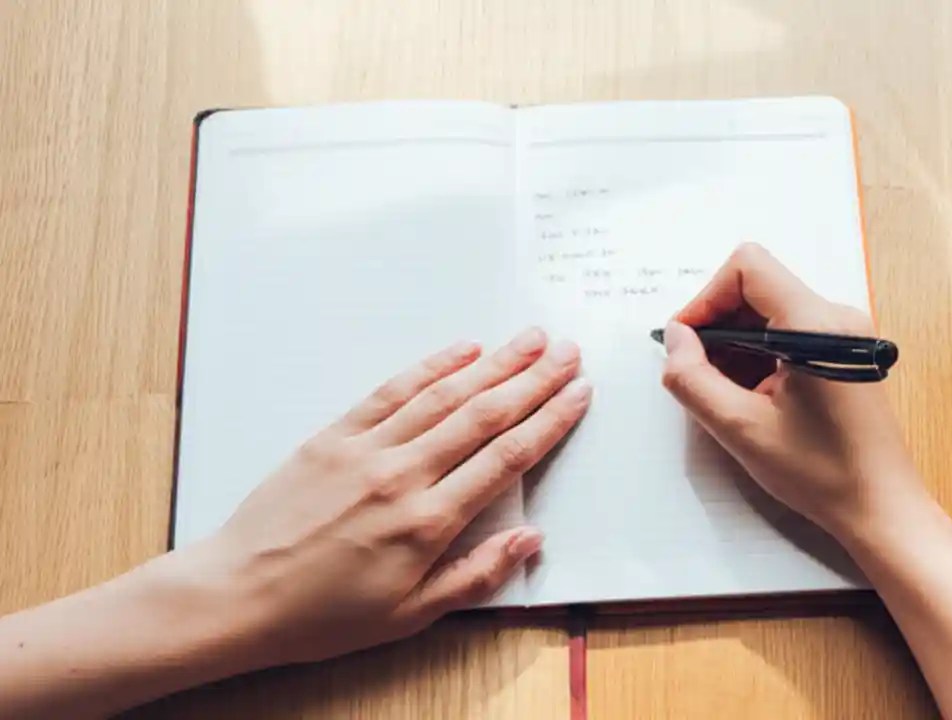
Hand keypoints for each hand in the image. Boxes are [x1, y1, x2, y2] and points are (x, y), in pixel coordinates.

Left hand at [190, 328, 589, 667]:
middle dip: (533, 380)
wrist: (238, 595)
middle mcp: (402, 476)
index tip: (578, 394)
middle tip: (568, 351)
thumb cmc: (323, 615)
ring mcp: (366, 450)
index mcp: (427, 523)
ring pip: (443, 395)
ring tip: (529, 340)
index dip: (549, 421)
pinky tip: (462, 349)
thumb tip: (530, 539)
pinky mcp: (334, 436)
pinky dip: (430, 366)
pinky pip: (391, 392)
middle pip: (483, 416)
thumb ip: (476, 575)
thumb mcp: (409, 615)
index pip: (506, 459)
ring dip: (493, 363)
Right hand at [660, 243, 927, 545]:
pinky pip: (789, 332)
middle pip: (757, 287)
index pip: (747, 267)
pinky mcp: (844, 353)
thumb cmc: (821, 473)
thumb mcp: (740, 428)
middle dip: (718, 325)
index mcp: (815, 325)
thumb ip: (693, 378)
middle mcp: (836, 317)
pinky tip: (754, 398)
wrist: (880, 506)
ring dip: (738, 344)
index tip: (686, 342)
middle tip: (699, 375)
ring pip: (770, 311)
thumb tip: (675, 338)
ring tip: (728, 395)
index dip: (706, 298)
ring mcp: (845, 334)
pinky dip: (760, 355)